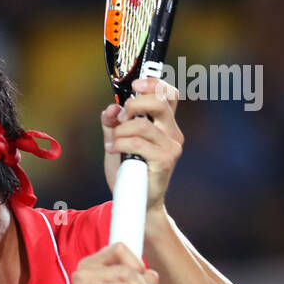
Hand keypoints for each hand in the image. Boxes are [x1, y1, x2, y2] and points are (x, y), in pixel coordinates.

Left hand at [101, 77, 183, 218]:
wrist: (136, 201)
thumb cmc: (129, 171)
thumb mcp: (116, 142)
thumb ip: (112, 124)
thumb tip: (111, 108)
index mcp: (164, 124)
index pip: (168, 94)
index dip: (154, 83)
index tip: (135, 84)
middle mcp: (172, 132)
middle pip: (160, 101)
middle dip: (134, 104)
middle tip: (119, 117)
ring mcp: (171, 146)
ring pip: (143, 124)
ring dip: (121, 131)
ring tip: (113, 143)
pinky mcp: (166, 160)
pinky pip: (139, 143)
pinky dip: (121, 144)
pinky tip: (114, 151)